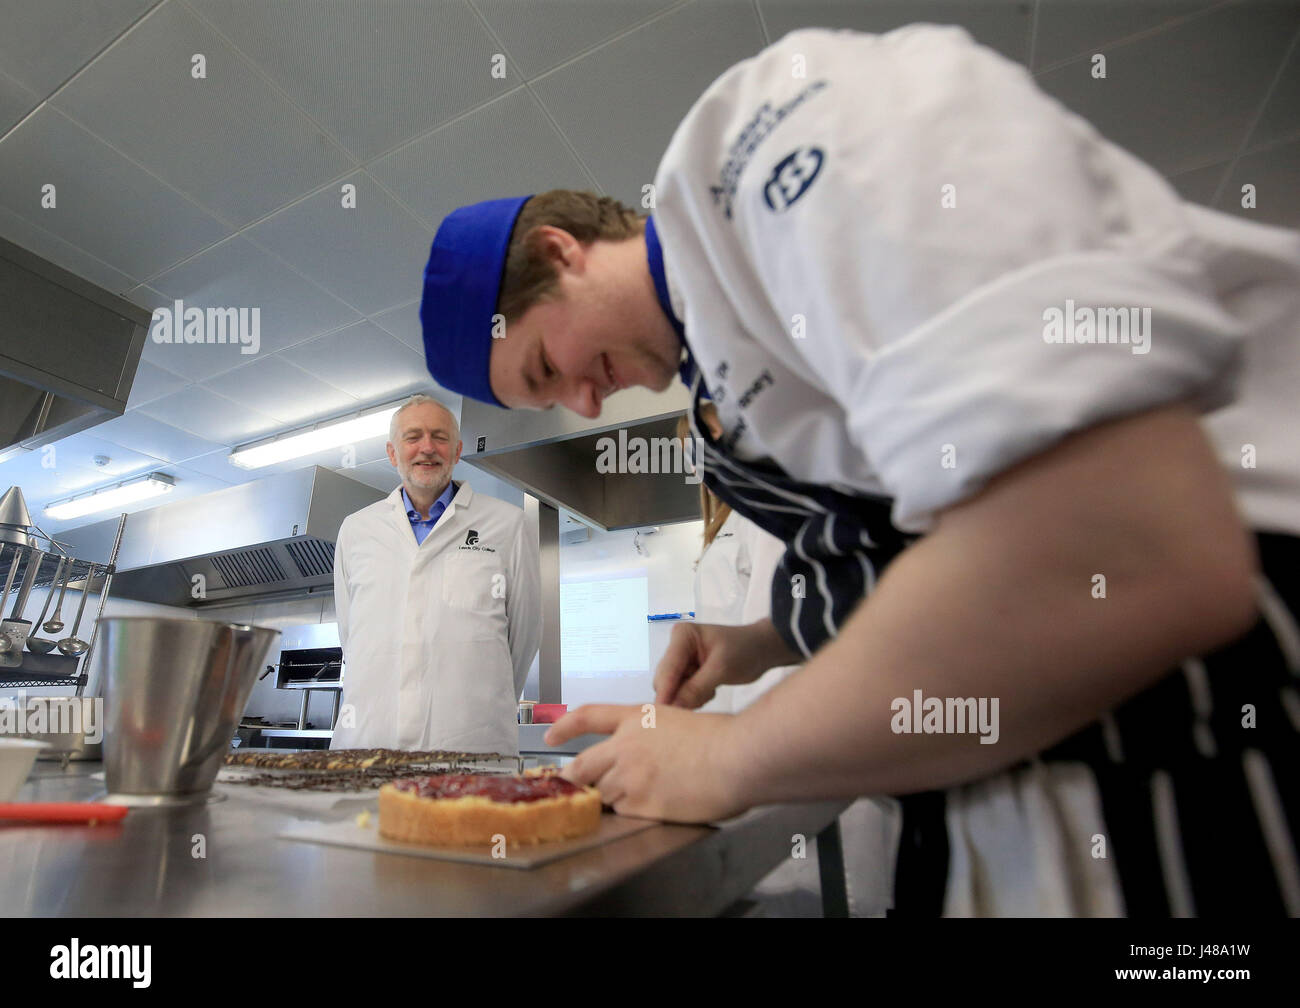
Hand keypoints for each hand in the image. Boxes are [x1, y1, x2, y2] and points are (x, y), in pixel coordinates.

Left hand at [546, 703, 749, 822]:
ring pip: (602, 793)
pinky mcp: (639, 803)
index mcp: (637, 718)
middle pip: (581, 766)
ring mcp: (629, 776)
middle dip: (575, 780)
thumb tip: (649, 755)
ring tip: (641, 796)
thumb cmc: (722, 738)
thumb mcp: (679, 721)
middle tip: (576, 788)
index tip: (550, 736)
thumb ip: (654, 737)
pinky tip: (654, 807)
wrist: (736, 757)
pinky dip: (631, 813)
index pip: (588, 716)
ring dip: (612, 798)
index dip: (564, 727)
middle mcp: (626, 745)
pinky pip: (622, 813)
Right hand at [653, 618, 797, 708]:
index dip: (665, 692)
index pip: (668, 669)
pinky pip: (682, 692)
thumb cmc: (746, 650)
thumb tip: (674, 707)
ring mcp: (682, 660)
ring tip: (712, 689)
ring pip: (673, 689)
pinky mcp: (688, 672)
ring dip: (689, 696)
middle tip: (704, 697)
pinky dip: (694, 697)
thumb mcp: (722, 669)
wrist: (763, 650)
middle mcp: (677, 647)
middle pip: (665, 680)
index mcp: (682, 636)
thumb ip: (696, 688)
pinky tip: (711, 690)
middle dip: (680, 694)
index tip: (661, 714)